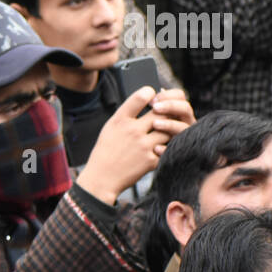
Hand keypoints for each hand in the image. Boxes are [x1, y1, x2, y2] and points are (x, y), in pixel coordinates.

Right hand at [78, 87, 192, 203]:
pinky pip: (168, 147)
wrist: (102, 178)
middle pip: (161, 112)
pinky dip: (168, 144)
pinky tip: (163, 144)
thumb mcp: (110, 127)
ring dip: (170, 128)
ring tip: (165, 128)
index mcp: (119, 120)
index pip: (141, 97)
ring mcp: (143, 146)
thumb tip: (148, 99)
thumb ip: (128, 114)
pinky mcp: (151, 160)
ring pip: (168, 129)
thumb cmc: (107, 150)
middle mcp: (132, 131)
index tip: (152, 96)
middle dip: (167, 109)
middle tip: (165, 112)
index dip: (150, 93)